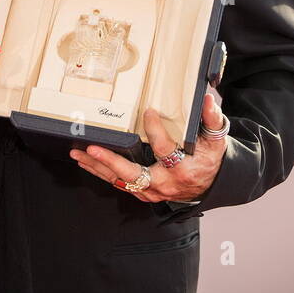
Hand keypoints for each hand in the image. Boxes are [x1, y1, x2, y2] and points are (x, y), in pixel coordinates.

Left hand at [69, 89, 227, 203]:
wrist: (209, 185)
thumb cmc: (209, 160)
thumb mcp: (216, 140)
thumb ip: (212, 119)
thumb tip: (208, 99)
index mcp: (182, 169)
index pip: (164, 149)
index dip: (155, 130)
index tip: (148, 112)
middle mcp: (165, 183)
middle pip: (133, 174)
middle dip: (110, 161)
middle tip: (92, 147)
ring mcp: (152, 191)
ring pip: (120, 181)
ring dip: (98, 167)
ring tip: (78, 153)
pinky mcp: (143, 193)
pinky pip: (119, 184)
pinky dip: (102, 173)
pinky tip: (87, 162)